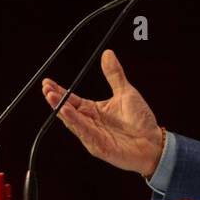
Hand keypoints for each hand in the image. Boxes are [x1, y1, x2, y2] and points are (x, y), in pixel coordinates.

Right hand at [42, 49, 163, 176]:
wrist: (154, 142)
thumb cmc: (140, 120)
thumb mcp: (126, 92)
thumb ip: (114, 75)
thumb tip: (108, 53)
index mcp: (93, 111)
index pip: (72, 100)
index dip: (59, 91)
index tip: (47, 82)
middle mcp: (90, 123)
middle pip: (68, 110)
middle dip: (55, 99)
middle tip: (45, 88)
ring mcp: (93, 135)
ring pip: (73, 121)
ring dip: (61, 109)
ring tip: (51, 96)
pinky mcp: (99, 146)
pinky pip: (84, 132)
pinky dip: (74, 122)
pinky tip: (66, 111)